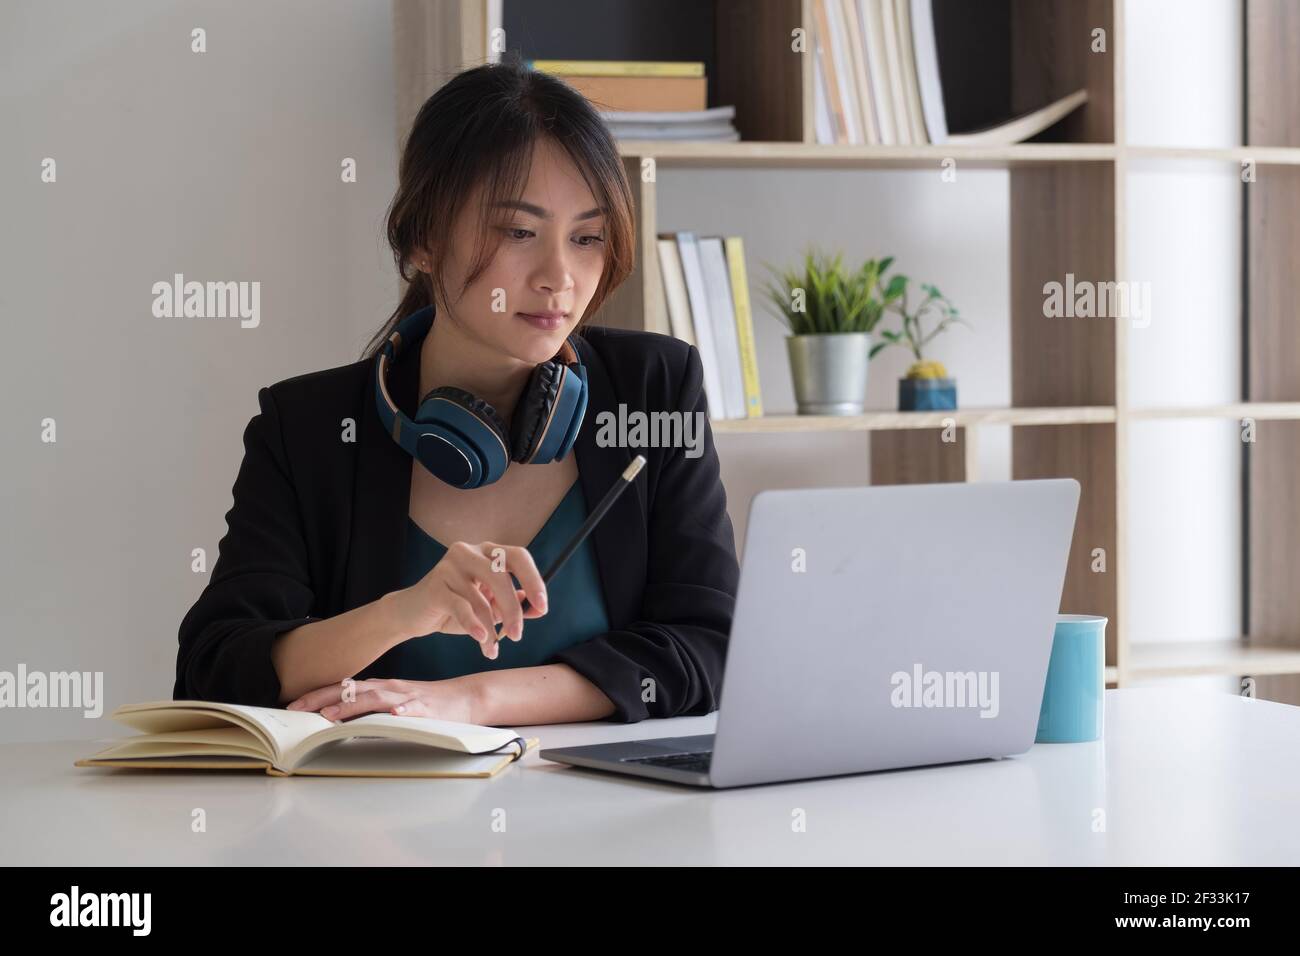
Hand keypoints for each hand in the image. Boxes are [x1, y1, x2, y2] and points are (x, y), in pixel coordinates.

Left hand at [285, 677, 477, 722]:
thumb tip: (339, 723)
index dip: (317, 695)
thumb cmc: (427, 704)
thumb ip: (370, 710)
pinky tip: (393, 717)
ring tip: (331, 716)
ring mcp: (408, 698)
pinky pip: (413, 710)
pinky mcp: (428, 709)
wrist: (466, 698)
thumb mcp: (394, 703)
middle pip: (352, 691)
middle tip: (298, 708)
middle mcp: (390, 689)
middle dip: (323, 699)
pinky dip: (403, 712)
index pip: (343, 689)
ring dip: (352, 707)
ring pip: (376, 699)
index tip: (293, 704)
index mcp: (380, 688)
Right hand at [390, 541, 547, 659]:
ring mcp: (450, 566)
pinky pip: (462, 607)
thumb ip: (512, 605)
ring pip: (481, 598)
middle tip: (518, 635)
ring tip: (492, 649)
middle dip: (513, 608)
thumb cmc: (455, 609)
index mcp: (487, 552)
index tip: (542, 607)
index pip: (518, 557)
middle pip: (501, 575)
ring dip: (490, 629)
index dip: (534, 581)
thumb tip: (537, 609)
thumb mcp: (488, 608)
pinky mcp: (435, 585)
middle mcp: (469, 552)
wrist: (412, 614)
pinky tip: (481, 640)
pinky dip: (474, 626)